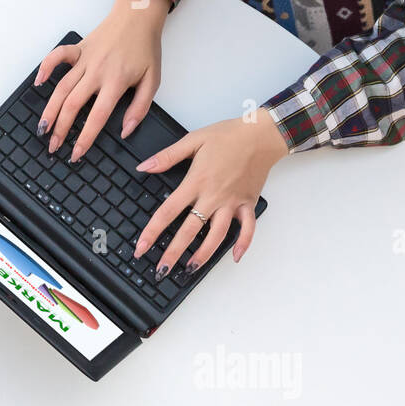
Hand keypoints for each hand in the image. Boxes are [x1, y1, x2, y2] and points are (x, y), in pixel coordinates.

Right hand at [37, 0, 169, 159]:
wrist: (139, 16)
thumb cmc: (145, 48)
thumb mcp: (153, 80)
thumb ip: (140, 108)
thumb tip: (126, 130)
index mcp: (116, 81)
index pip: (97, 116)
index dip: (85, 138)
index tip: (76, 153)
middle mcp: (97, 71)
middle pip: (73, 105)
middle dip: (61, 130)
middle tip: (54, 147)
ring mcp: (85, 60)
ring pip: (61, 88)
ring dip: (49, 111)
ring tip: (42, 129)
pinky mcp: (79, 49)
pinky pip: (57, 56)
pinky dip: (46, 67)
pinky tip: (39, 83)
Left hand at [133, 112, 287, 277]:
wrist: (263, 134)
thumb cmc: (230, 135)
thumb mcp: (194, 139)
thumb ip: (167, 156)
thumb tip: (144, 167)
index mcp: (196, 182)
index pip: (168, 212)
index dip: (152, 231)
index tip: (141, 248)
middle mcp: (213, 196)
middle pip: (189, 231)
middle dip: (173, 254)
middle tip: (161, 271)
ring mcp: (232, 202)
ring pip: (217, 235)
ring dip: (203, 255)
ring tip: (190, 269)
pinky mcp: (248, 203)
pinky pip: (248, 228)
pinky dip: (243, 243)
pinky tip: (235, 257)